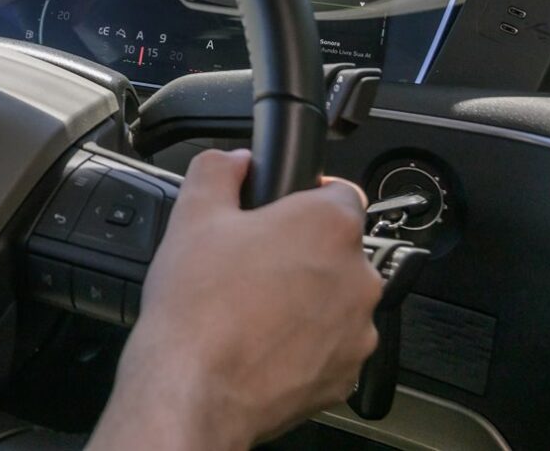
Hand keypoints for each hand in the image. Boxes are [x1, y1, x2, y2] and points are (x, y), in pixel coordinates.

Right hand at [88, 150, 381, 450]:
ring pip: (336, 300)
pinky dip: (306, 343)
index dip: (307, 197)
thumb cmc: (197, 305)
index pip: (341, 193)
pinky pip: (332, 346)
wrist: (195, 387)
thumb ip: (218, 170)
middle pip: (337, 250)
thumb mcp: (192, 214)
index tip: (281, 211)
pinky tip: (262, 343)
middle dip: (301, 253)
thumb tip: (235, 161)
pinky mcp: (347, 374)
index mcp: (327, 226)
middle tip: (252, 264)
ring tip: (252, 309)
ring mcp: (358, 331)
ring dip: (307, 300)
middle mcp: (357, 277)